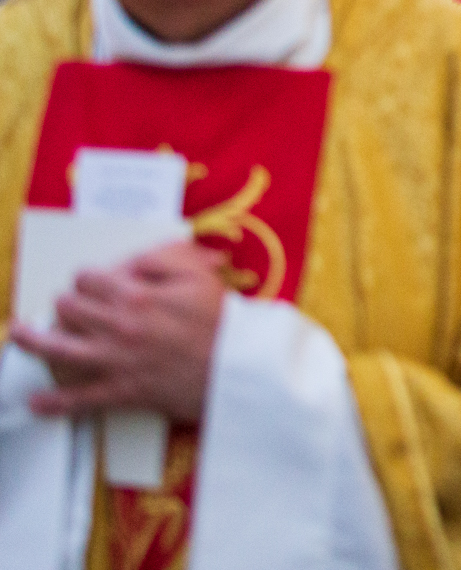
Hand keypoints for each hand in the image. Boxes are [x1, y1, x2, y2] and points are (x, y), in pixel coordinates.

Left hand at [12, 242, 228, 421]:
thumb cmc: (221, 322)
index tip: (94, 283)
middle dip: (65, 303)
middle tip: (70, 306)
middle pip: (68, 308)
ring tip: (20, 335)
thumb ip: (162, 258)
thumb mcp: (199, 275)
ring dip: (33, 342)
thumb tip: (130, 261)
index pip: (89, 278)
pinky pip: (79, 400)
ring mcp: (116, 361)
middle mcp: (119, 327)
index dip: (89, 277)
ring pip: (58, 349)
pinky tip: (36, 403)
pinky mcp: (120, 391)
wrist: (237, 369)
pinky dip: (54, 404)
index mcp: (137, 295)